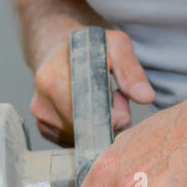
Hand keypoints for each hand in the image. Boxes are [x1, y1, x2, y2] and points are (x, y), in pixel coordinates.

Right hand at [31, 28, 154, 145]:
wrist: (61, 50)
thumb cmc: (89, 46)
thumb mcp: (115, 44)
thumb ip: (130, 69)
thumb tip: (145, 97)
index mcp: (51, 77)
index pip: (81, 113)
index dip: (108, 119)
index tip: (124, 114)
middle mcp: (41, 100)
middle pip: (82, 131)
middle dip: (108, 123)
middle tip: (119, 100)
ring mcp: (41, 117)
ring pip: (80, 139)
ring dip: (99, 126)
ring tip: (105, 102)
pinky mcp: (45, 128)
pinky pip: (74, 141)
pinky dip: (88, 132)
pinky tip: (92, 111)